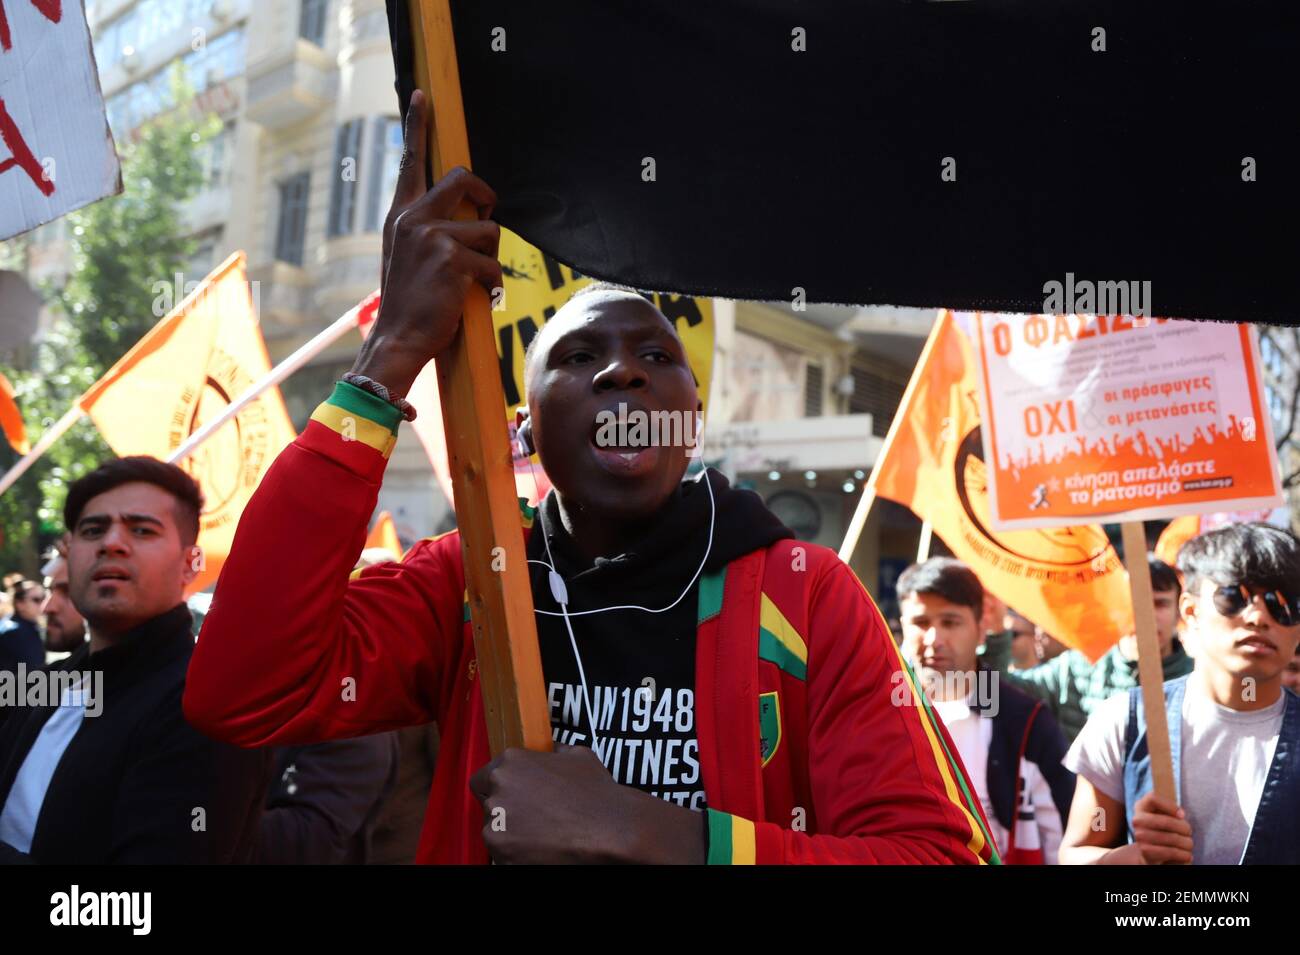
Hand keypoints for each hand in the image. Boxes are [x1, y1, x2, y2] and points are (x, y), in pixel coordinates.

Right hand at [351, 88, 502, 395]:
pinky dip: (491, 284)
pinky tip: (475, 297)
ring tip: (471, 281)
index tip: (422, 95)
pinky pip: (492, 264)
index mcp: (399, 217)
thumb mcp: (407, 258)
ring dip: (489, 258)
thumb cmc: (410, 303)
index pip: (409, 162)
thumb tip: (473, 218)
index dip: (416, 126)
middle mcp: (411, 219)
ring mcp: (431, 237)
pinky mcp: (452, 258)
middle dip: (485, 196)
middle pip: (462, 180)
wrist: (398, 338)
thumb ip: (427, 231)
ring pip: (488, 230)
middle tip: (487, 215)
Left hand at [469, 744, 706, 863]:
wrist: (608, 826)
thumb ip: (555, 751)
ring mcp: (497, 821)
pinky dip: (516, 851)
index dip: (494, 788)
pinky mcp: (501, 850)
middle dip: (505, 809)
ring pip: (493, 829)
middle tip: (531, 816)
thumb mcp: (577, 755)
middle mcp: (498, 788)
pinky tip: (540, 846)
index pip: (481, 778)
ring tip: (539, 832)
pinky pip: (501, 851)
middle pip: (487, 803)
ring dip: (510, 831)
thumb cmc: (594, 791)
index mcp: (510, 762)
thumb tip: (553, 750)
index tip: (511, 796)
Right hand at [1130, 791, 1192, 864]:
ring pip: (1172, 838)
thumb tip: (1180, 814)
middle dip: (1184, 828)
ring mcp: (1139, 836)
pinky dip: (1183, 854)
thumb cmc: (1162, 829)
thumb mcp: (1164, 815)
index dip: (1170, 805)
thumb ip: (1170, 810)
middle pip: (1166, 821)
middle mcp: (1137, 820)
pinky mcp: (1145, 851)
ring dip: (1187, 843)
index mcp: (1141, 806)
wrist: (1150, 851)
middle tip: (1189, 832)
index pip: (1153, 798)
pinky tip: (1187, 855)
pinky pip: (1170, 852)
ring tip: (1189, 844)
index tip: (1182, 815)